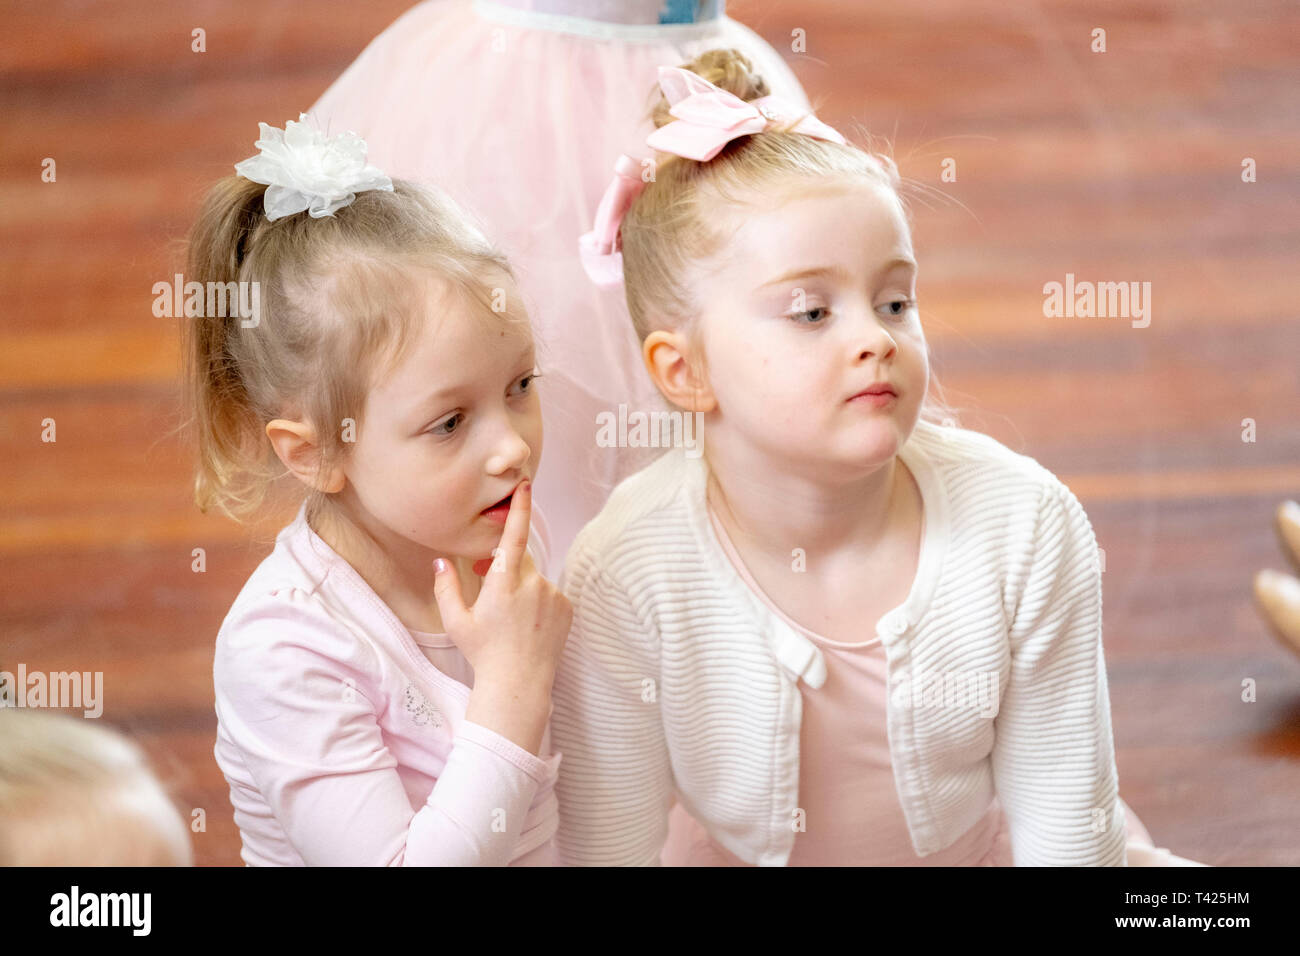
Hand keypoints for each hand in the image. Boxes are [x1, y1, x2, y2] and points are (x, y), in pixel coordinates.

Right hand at [431, 479, 571, 686]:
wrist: (519, 684)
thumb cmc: (484, 654)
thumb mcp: (457, 622)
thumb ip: (446, 588)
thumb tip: (440, 562)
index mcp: (504, 583)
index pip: (513, 536)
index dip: (519, 508)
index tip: (525, 483)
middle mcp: (532, 583)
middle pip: (519, 560)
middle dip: (506, 569)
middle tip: (493, 593)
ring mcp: (553, 595)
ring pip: (534, 578)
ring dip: (523, 589)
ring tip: (512, 621)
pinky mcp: (566, 606)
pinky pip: (549, 593)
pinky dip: (539, 602)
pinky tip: (529, 626)